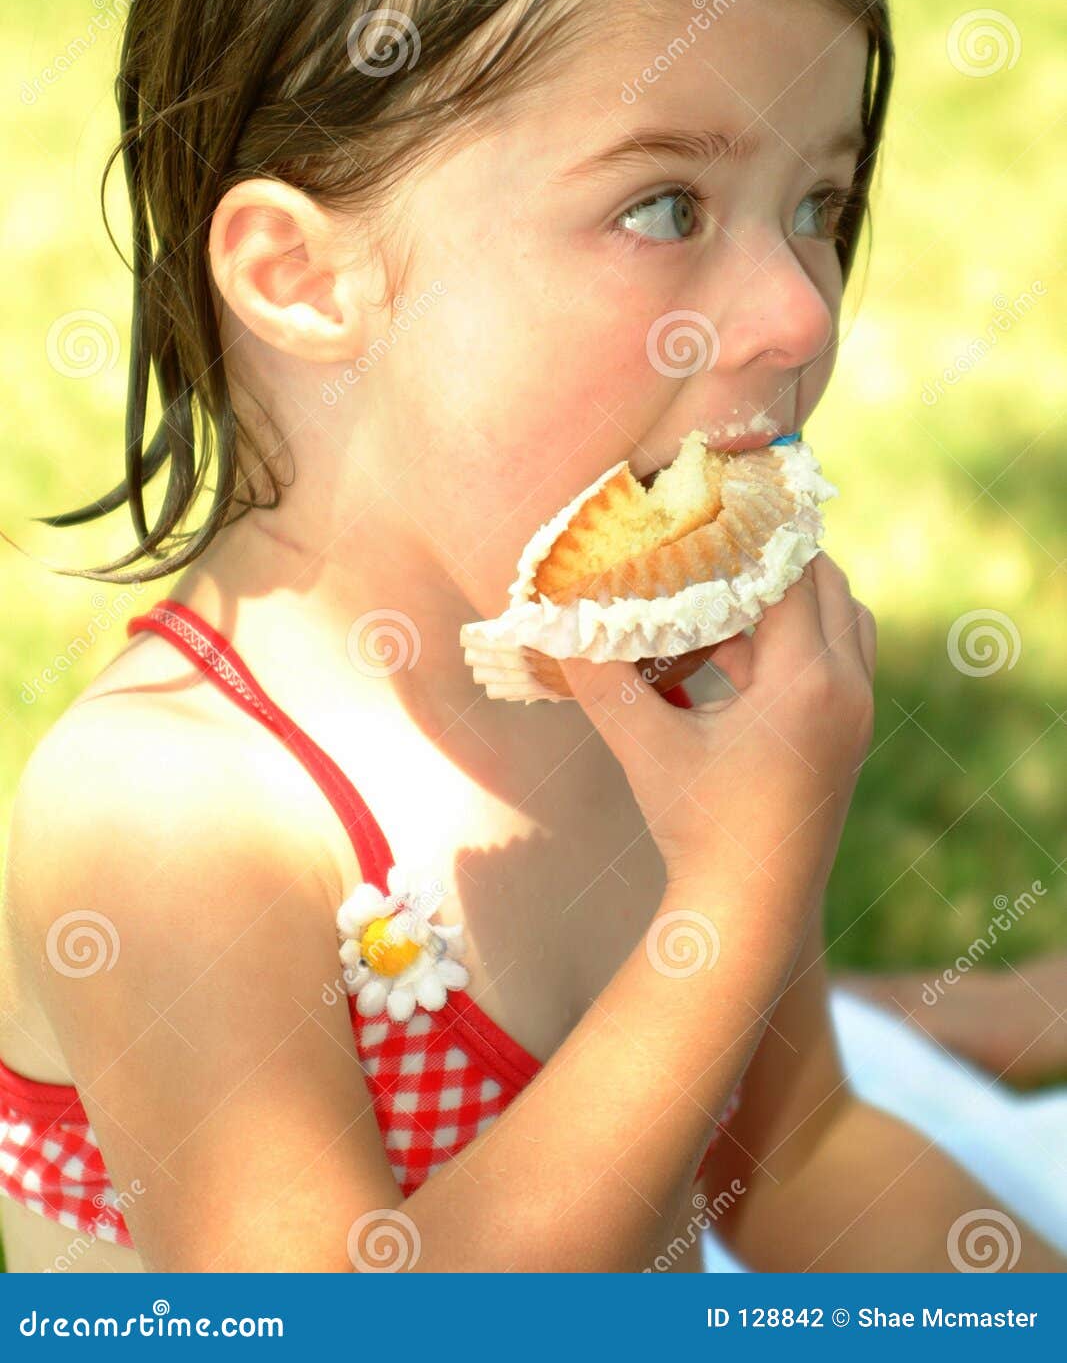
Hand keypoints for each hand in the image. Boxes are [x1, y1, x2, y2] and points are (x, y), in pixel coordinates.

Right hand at [557, 551, 875, 888]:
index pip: (789, 571)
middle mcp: (849, 689)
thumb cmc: (699, 829)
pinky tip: (729, 659)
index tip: (708, 503)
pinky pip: (835, 660)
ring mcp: (857, 714)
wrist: (752, 915)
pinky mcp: (849, 736)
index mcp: (808, 681)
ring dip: (790, 599)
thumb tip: (550, 619)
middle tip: (713, 538)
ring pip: (841, 620)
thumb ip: (601, 677)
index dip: (749, 533)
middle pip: (826, 583)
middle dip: (771, 558)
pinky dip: (794, 642)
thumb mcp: (644, 747)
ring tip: (723, 595)